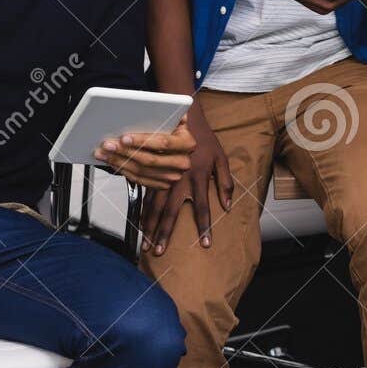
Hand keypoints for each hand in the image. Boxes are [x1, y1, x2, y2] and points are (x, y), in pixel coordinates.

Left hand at [94, 119, 194, 190]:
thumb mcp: (175, 120)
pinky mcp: (162, 185)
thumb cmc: (174, 132)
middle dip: (125, 152)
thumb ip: (169, 113)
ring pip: (141, 171)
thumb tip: (161, 104)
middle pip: (149, 159)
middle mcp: (182, 162)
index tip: (124, 137)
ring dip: (119, 162)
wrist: (180, 151)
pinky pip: (139, 180)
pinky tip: (112, 162)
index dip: (142, 141)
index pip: (163, 142)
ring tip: (104, 153)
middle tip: (108, 145)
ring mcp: (173, 176)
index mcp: (187, 143)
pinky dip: (123, 170)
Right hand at [141, 103, 233, 254]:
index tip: (205, 245)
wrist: (183, 116)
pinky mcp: (153, 171)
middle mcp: (179, 179)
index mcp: (199, 177)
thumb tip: (227, 207)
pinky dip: (141, 210)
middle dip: (164, 234)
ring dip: (149, 226)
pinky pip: (145, 194)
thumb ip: (226, 183)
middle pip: (170, 212)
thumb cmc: (205, 139)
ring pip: (153, 206)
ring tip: (145, 243)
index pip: (202, 208)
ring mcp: (163, 175)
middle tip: (158, 251)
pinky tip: (139, 223)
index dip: (204, 227)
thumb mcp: (221, 158)